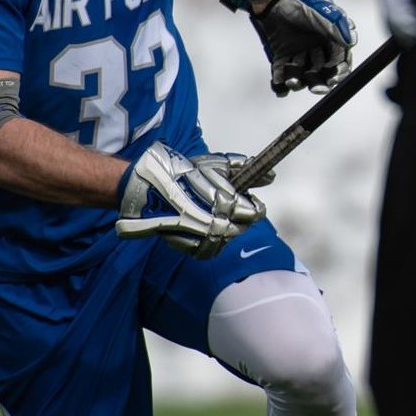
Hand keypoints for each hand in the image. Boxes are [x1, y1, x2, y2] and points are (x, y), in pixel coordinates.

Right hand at [114, 143, 265, 257]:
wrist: (144, 188)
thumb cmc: (181, 173)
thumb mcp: (214, 164)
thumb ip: (244, 169)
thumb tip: (270, 176)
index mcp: (225, 201)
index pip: (255, 212)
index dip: (254, 205)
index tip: (248, 200)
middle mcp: (215, 221)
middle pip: (242, 227)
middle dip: (239, 217)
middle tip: (228, 208)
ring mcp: (200, 236)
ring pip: (226, 240)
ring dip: (224, 229)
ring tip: (213, 216)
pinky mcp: (186, 246)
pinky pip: (207, 251)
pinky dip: (209, 243)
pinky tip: (204, 231)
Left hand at [221, 0, 357, 94]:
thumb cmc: (299, 0)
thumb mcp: (321, 13)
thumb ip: (337, 27)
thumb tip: (351, 42)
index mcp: (330, 38)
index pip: (339, 60)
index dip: (338, 71)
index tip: (333, 78)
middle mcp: (316, 47)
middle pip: (321, 71)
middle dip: (319, 80)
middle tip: (315, 87)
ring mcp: (298, 51)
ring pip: (302, 73)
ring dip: (299, 80)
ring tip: (292, 81)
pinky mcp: (280, 54)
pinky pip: (283, 71)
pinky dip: (281, 82)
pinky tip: (280, 88)